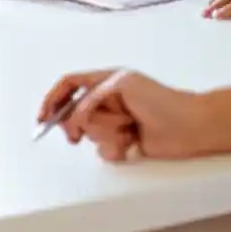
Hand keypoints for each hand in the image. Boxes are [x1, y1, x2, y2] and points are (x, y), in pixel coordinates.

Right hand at [40, 69, 211, 160]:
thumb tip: (77, 117)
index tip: (43, 118)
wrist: (188, 126)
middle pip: (75, 113)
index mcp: (106, 81)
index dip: (53, 99)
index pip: (70, 85)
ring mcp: (114, 122)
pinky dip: (115, 149)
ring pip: (90, 134)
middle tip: (81, 134)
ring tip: (128, 128)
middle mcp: (107, 101)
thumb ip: (91, 98)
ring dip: (107, 133)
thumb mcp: (121, 86)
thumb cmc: (161, 100)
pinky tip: (132, 143)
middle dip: (80, 124)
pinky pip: (104, 150)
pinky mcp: (122, 142)